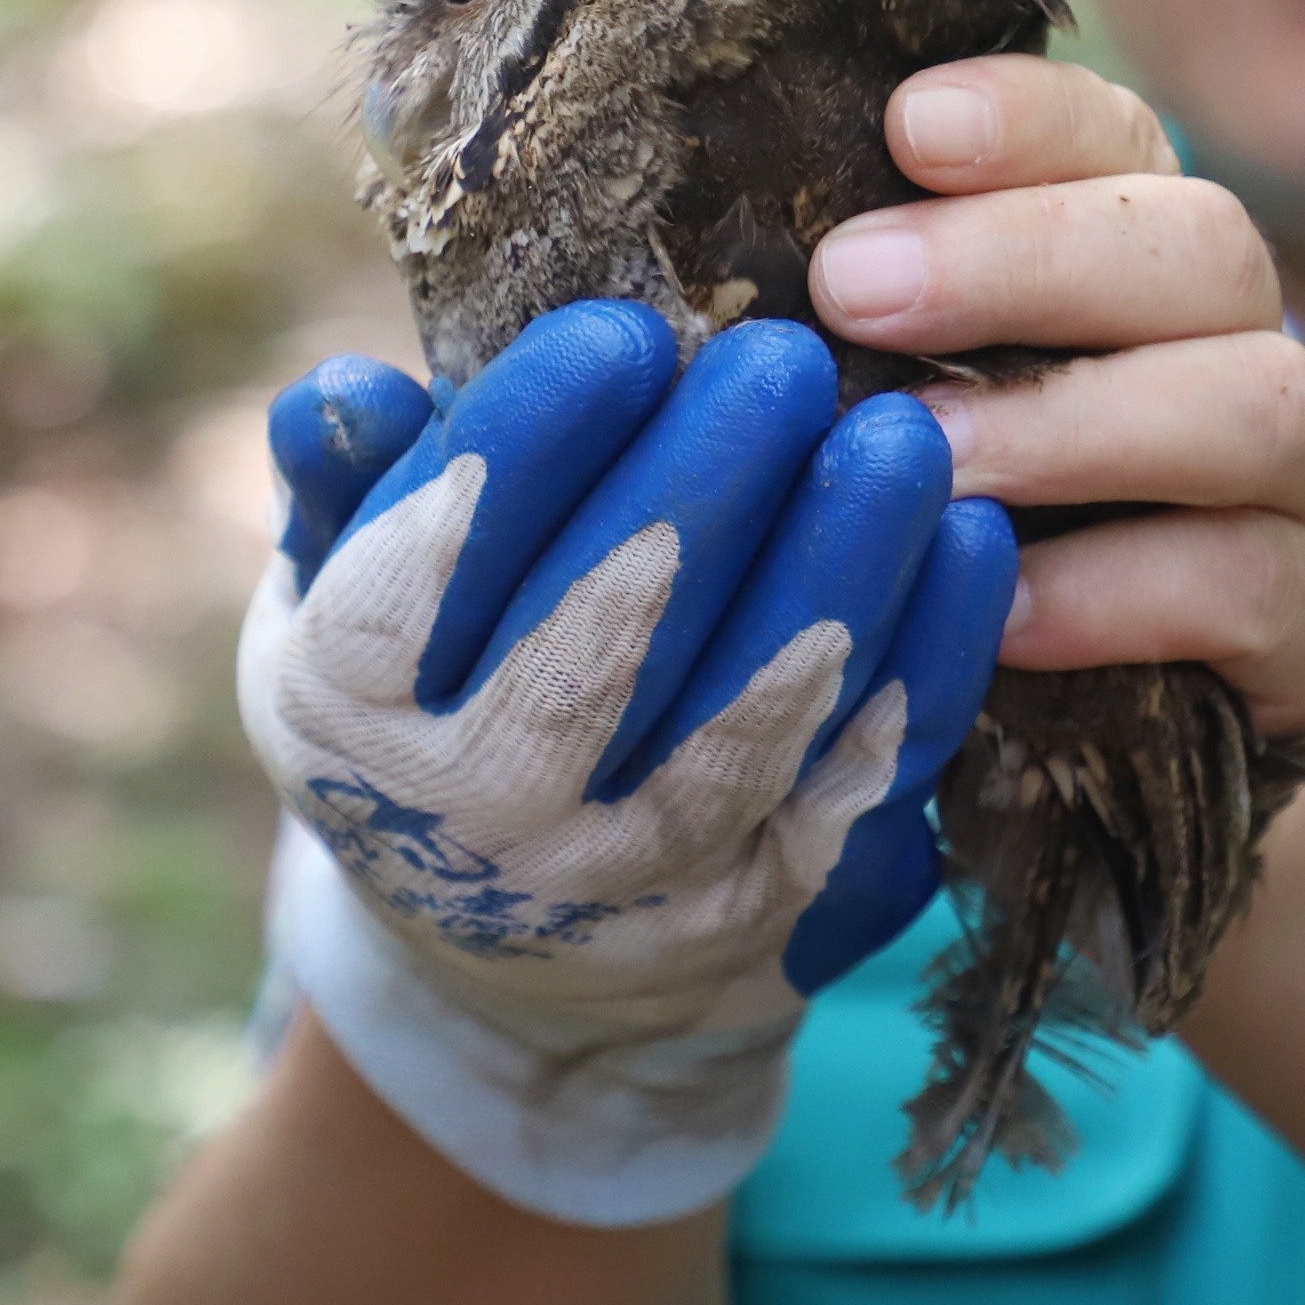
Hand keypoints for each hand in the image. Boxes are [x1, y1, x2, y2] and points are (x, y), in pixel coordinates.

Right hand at [241, 302, 1016, 1221]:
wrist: (513, 971)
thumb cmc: (430, 708)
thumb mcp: (337, 599)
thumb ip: (347, 482)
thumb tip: (347, 388)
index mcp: (351, 710)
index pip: (430, 575)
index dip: (531, 447)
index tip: (625, 334)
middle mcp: (481, 821)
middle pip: (599, 649)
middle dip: (705, 490)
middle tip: (785, 359)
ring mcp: (631, 890)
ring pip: (746, 724)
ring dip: (835, 570)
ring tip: (897, 435)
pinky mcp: (772, 922)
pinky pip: (862, 781)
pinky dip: (925, 660)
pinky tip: (967, 540)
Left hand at [805, 59, 1304, 746]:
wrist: (1103, 773)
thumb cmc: (955, 553)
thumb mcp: (896, 430)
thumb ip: (853, 343)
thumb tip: (716, 270)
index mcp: (1135, 261)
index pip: (1118, 138)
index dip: (1029, 118)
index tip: (904, 127)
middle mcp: (1236, 347)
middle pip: (1203, 244)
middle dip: (1024, 256)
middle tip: (850, 289)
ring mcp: (1299, 487)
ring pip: (1262, 401)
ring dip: (1076, 424)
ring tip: (929, 463)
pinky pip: (1256, 583)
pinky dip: (1122, 591)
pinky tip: (1003, 616)